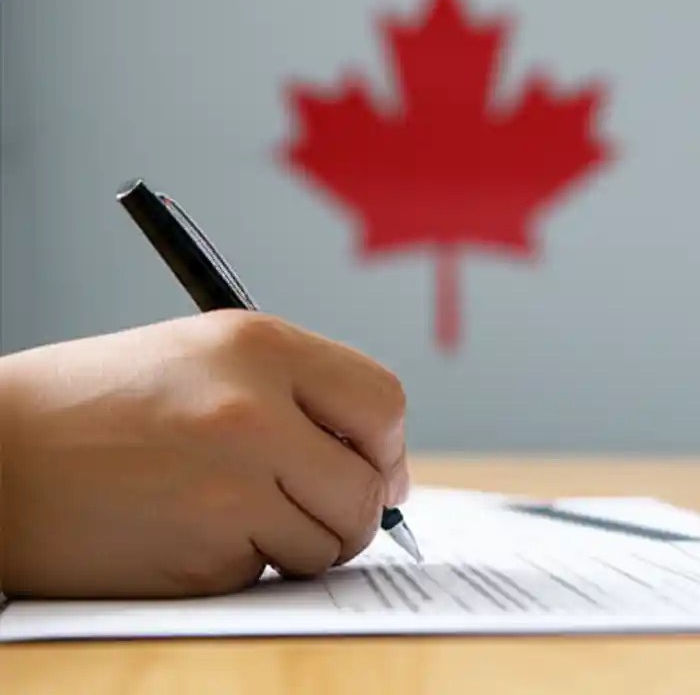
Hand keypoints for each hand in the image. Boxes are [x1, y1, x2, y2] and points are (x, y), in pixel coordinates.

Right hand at [0, 311, 408, 597]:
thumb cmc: (96, 405)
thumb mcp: (202, 357)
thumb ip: (297, 394)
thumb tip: (385, 467)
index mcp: (257, 345)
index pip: (382, 402)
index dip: (386, 445)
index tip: (376, 467)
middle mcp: (253, 411)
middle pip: (368, 485)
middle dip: (355, 508)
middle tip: (318, 508)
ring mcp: (231, 486)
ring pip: (330, 540)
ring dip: (299, 541)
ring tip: (235, 512)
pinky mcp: (204, 553)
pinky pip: (268, 572)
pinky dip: (244, 564)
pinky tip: (189, 531)